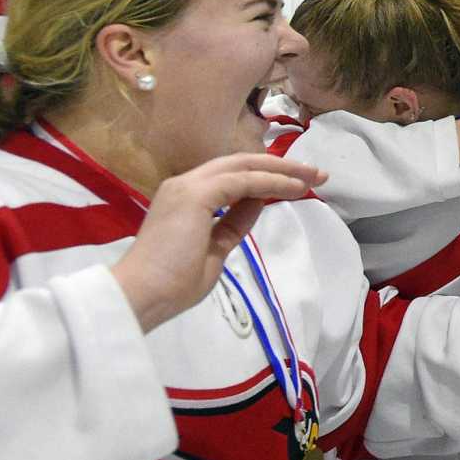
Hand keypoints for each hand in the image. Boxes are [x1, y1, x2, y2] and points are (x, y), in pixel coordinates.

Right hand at [111, 154, 328, 333]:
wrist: (142, 295)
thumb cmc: (172, 284)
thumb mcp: (214, 250)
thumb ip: (232, 225)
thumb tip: (255, 204)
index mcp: (185, 198)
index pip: (232, 178)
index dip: (267, 178)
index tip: (299, 185)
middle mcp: (185, 184)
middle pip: (241, 164)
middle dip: (282, 166)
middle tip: (317, 173)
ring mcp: (188, 186)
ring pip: (245, 166)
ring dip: (283, 170)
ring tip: (315, 177)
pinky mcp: (196, 193)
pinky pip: (244, 181)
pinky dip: (273, 181)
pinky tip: (296, 188)